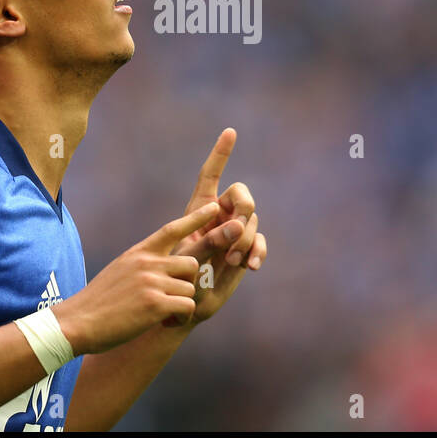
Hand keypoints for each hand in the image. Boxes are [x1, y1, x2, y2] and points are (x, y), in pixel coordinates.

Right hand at [55, 201, 219, 353]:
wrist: (77, 323)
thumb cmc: (98, 302)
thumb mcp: (119, 271)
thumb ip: (142, 264)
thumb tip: (163, 265)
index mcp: (139, 253)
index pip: (172, 229)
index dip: (195, 218)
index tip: (214, 207)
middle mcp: (147, 263)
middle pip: (192, 263)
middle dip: (187, 282)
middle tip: (172, 298)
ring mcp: (151, 282)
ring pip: (190, 288)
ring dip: (182, 303)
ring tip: (165, 315)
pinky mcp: (155, 304)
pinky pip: (187, 306)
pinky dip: (182, 318)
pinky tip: (167, 323)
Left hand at [165, 128, 267, 327]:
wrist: (186, 305)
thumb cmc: (176, 280)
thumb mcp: (189, 258)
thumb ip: (211, 241)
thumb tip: (238, 226)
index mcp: (199, 208)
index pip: (210, 175)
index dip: (220, 154)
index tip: (230, 132)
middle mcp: (219, 215)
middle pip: (241, 196)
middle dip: (243, 211)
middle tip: (234, 235)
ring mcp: (234, 233)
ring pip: (252, 221)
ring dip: (246, 240)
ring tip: (232, 262)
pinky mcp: (245, 250)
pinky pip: (260, 242)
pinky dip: (259, 251)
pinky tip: (253, 266)